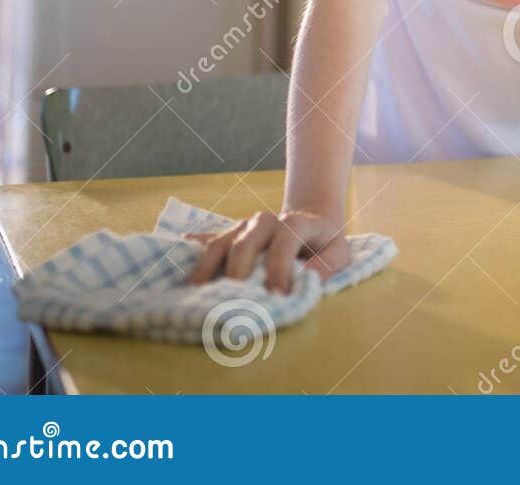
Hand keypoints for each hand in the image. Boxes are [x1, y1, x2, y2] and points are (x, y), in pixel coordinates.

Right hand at [184, 209, 351, 293]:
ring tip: (197, 292)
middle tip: (233, 298)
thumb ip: (327, 267)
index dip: (279, 266)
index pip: (285, 239)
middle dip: (239, 269)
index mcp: (296, 222)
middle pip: (246, 240)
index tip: (276, 294)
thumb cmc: (326, 244)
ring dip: (208, 267)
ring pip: (221, 242)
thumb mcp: (340, 253)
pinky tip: (179, 268)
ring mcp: (243, 227)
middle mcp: (266, 221)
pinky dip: (193, 254)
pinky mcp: (229, 236)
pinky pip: (207, 243)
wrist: (312, 223)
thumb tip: (305, 282)